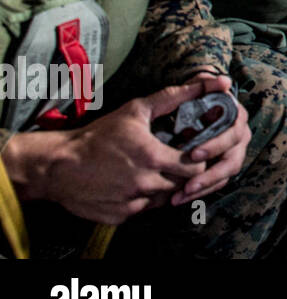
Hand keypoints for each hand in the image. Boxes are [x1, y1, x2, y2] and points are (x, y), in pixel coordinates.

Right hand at [6, 81, 213, 224]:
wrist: (58, 165)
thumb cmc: (99, 135)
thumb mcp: (136, 110)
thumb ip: (177, 96)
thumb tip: (216, 82)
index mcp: (153, 158)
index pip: (196, 168)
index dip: (198, 161)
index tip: (192, 153)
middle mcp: (145, 184)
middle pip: (183, 185)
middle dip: (184, 174)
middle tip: (176, 163)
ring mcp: (133, 203)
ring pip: (166, 199)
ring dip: (166, 187)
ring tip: (155, 171)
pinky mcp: (120, 217)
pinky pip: (145, 209)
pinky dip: (145, 199)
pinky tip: (136, 184)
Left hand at [172, 73, 250, 205]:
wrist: (187, 109)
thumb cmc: (192, 99)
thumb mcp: (193, 89)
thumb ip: (204, 84)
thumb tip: (224, 81)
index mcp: (236, 117)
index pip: (234, 133)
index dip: (217, 145)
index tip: (193, 154)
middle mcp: (239, 136)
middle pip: (233, 159)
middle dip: (210, 174)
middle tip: (188, 184)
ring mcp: (233, 153)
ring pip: (225, 175)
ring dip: (205, 187)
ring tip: (181, 196)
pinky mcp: (222, 167)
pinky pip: (216, 184)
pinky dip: (200, 192)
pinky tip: (178, 198)